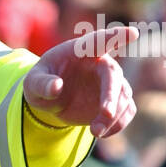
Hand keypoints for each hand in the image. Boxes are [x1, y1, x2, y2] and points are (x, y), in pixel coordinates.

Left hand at [23, 26, 138, 135]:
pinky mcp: (115, 100)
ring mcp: (111, 82)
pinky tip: (102, 133)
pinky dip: (118, 124)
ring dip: (113, 116)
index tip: (133, 33)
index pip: (100, 40)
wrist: (51, 98)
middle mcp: (101, 63)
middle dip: (111, 95)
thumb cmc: (42, 81)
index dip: (116, 36)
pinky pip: (127, 111)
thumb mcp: (33, 83)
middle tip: (106, 114)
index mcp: (82, 51)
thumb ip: (42, 84)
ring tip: (95, 132)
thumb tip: (56, 87)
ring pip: (123, 97)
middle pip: (113, 76)